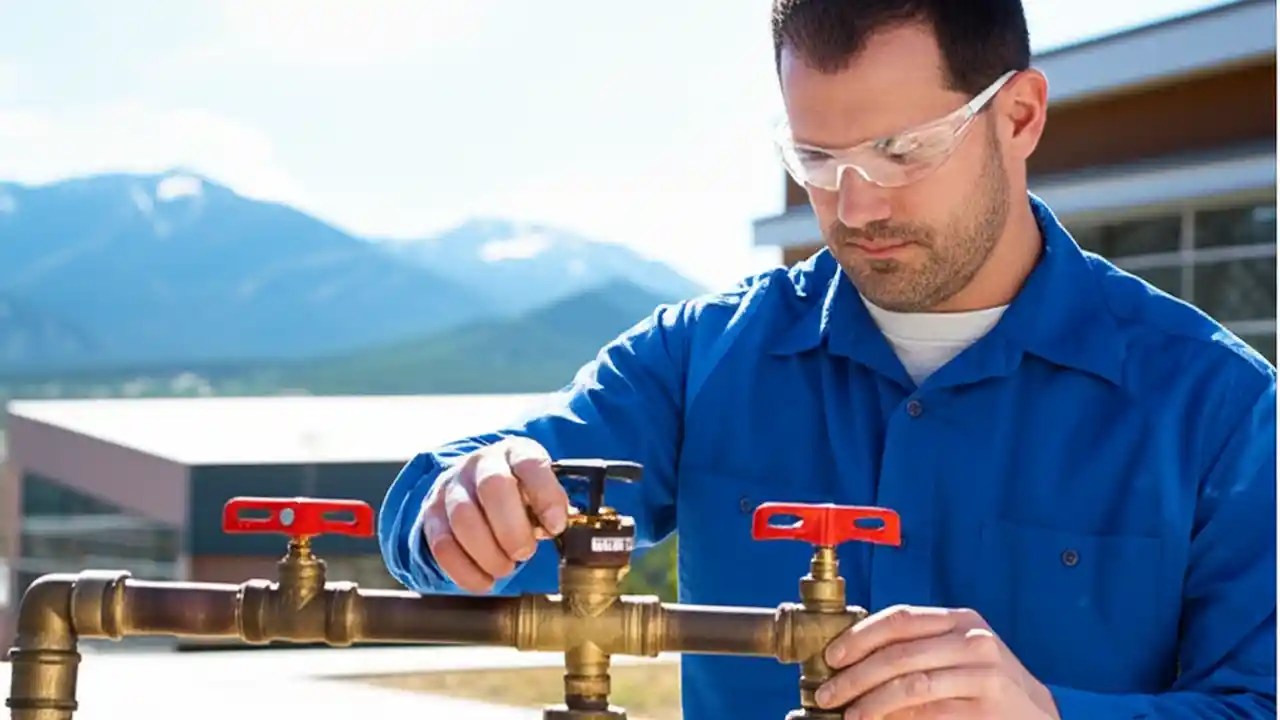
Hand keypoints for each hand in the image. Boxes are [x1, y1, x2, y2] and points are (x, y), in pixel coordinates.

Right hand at [420, 437, 569, 592]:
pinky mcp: (432, 514)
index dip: (546, 496)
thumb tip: (554, 527)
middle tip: (525, 553)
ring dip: (488, 554)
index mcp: (515, 452)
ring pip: (463, 518)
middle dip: (512, 530)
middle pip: (492, 487)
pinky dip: (465, 571)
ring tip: (505, 567)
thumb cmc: (517, 492)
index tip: (555, 526)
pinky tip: (484, 580)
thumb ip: (549, 505)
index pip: (531, 464)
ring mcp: (452, 486)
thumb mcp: (539, 489)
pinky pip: (442, 545)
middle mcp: (480, 463)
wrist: (475, 486)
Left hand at [816, 605, 1060, 718]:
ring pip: (911, 687)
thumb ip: (917, 648)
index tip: (832, 656)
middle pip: (899, 655)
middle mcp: (975, 642)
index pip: (900, 619)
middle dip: (856, 677)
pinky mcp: (987, 709)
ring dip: (872, 704)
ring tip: (850, 716)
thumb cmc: (986, 683)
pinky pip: (929, 714)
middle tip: (830, 694)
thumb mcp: (957, 653)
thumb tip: (854, 658)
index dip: (860, 637)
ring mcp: (984, 676)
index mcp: (962, 620)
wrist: (1037, 716)